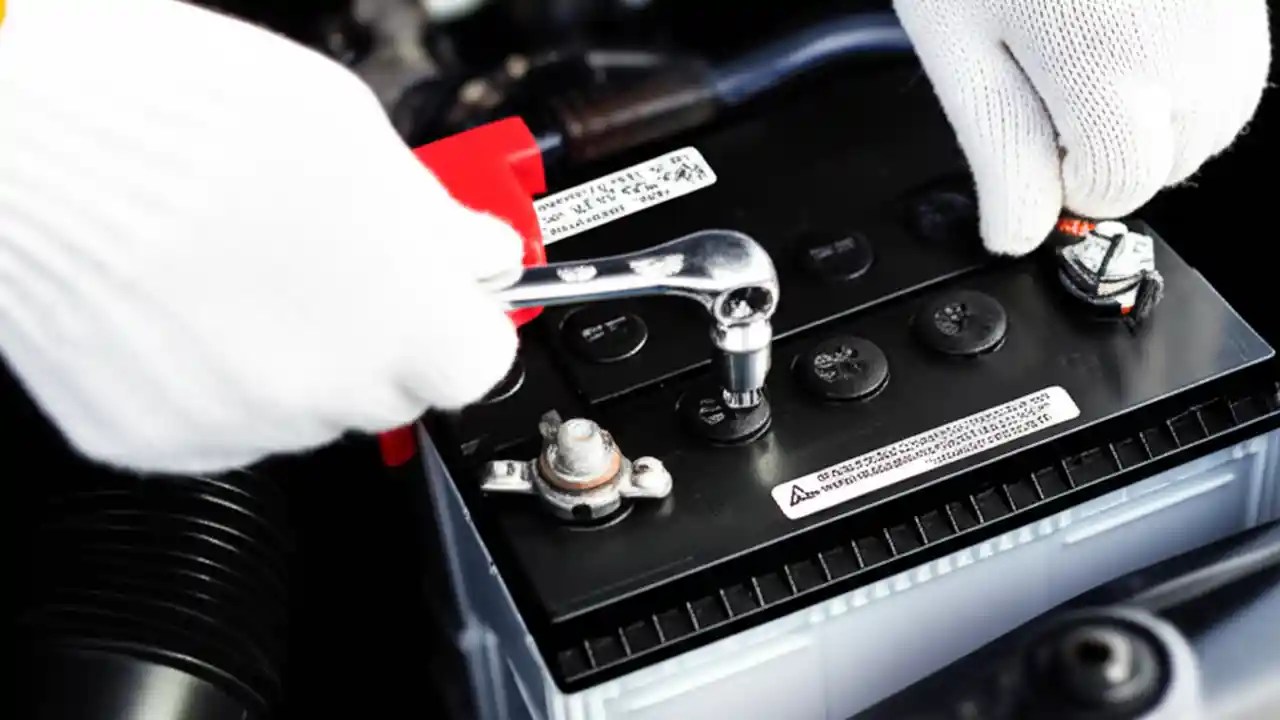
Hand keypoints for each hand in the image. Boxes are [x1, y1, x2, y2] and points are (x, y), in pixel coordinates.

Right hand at [0, 0, 521, 472]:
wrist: (24, 141)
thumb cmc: (179, 117)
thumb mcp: (352, 132)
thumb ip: (435, 216)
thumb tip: (478, 252)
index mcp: (406, 319)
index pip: (481, 362)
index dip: (464, 320)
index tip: (444, 294)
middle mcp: (330, 391)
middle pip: (394, 389)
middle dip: (379, 334)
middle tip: (329, 261)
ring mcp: (238, 424)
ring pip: (305, 408)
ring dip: (294, 356)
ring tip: (238, 269)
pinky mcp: (154, 441)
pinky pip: (219, 421)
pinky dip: (215, 377)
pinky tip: (186, 307)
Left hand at [893, 0, 1271, 254]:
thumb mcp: (957, 41)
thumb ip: (999, 146)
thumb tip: (1019, 232)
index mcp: (1110, 59)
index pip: (1116, 186)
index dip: (1061, 180)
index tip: (1030, 141)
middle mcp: (1194, 36)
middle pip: (1171, 159)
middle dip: (1106, 146)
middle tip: (1047, 80)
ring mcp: (1232, 7)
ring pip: (1212, 115)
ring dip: (1150, 112)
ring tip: (1084, 48)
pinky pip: (1232, 60)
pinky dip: (1181, 68)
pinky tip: (1127, 28)